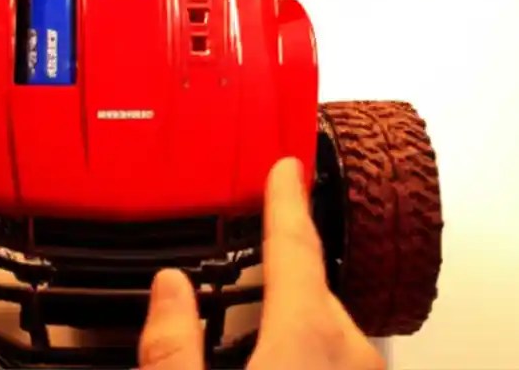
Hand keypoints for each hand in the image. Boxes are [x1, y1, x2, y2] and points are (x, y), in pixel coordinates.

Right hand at [137, 158, 384, 369]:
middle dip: (283, 286)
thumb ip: (171, 348)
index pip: (294, 250)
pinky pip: (337, 368)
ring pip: (330, 341)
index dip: (286, 204)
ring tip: (253, 356)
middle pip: (314, 300)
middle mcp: (349, 361)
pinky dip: (312, 363)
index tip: (287, 169)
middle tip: (247, 290)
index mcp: (304, 344)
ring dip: (298, 336)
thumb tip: (169, 288)